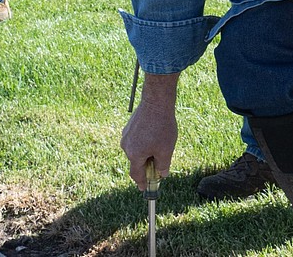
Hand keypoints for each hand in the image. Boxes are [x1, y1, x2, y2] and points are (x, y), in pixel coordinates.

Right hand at [120, 73, 178, 189]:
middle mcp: (126, 146)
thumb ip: (163, 165)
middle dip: (147, 165)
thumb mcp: (166, 150)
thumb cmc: (162, 127)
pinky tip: (154, 135)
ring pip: (136, 151)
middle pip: (136, 162)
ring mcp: (126, 136)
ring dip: (146, 153)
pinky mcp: (128, 127)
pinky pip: (135, 141)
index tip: (144, 188)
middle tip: (159, 164)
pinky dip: (144, 143)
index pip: (136, 175)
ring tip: (160, 144)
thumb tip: (162, 174)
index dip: (141, 183)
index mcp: (134, 155)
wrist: (156, 102)